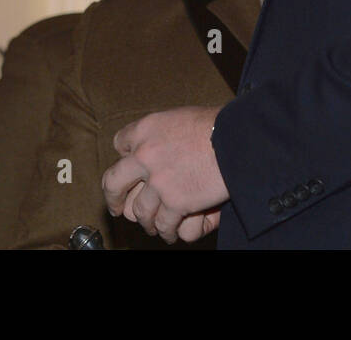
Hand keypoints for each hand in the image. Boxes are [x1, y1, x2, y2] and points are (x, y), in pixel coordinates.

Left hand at [102, 106, 228, 243]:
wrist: (236, 141)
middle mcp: (145, 155)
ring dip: (146, 221)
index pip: (120, 143)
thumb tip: (162, 140)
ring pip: (139, 211)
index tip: (130, 165)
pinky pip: (163, 224)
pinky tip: (169, 232)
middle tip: (117, 206)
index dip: (125, 155)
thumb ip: (164, 131)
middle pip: (113, 182)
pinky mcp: (175, 202)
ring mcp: (158, 181)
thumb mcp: (181, 116)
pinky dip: (166, 231)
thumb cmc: (217, 125)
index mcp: (145, 129)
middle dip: (114, 197)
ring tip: (152, 226)